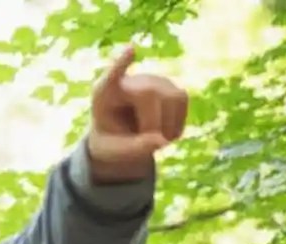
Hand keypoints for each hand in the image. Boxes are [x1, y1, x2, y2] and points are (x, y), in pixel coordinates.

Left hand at [87, 45, 188, 182]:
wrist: (123, 139)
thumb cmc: (111, 142)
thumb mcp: (114, 152)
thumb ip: (132, 149)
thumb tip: (160, 141)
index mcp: (103, 94)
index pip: (111, 77)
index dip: (120, 64)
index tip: (131, 50)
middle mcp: (129, 81)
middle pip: (149, 93)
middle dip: (153, 122)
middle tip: (150, 146)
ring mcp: (152, 81)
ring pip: (172, 96)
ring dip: (168, 125)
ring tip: (156, 142)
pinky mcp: (170, 86)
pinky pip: (182, 100)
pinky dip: (178, 123)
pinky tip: (167, 135)